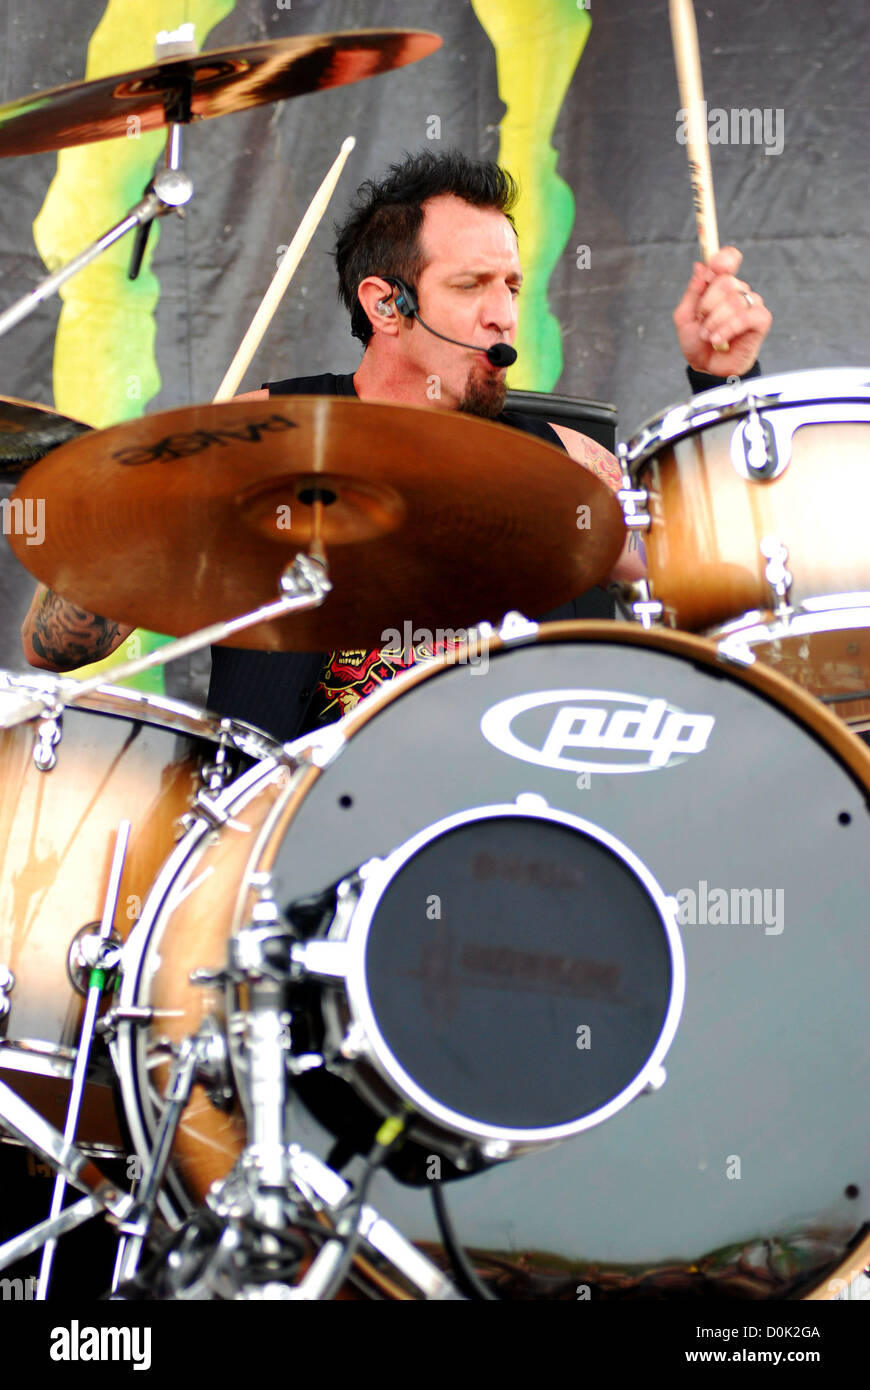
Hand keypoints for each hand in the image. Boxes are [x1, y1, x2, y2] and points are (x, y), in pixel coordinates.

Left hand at [673, 246, 771, 377]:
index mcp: (721, 286)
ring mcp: (752, 304)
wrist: (708, 368)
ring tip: (708, 337)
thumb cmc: (698, 343)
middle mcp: (739, 291)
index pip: (729, 258)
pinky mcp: (761, 320)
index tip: (711, 272)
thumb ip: (692, 292)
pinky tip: (719, 340)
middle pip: (726, 282)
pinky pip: (746, 316)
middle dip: (707, 306)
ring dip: (715, 322)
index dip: (722, 259)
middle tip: (702, 324)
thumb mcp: (685, 317)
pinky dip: (728, 329)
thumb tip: (700, 267)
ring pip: (734, 301)